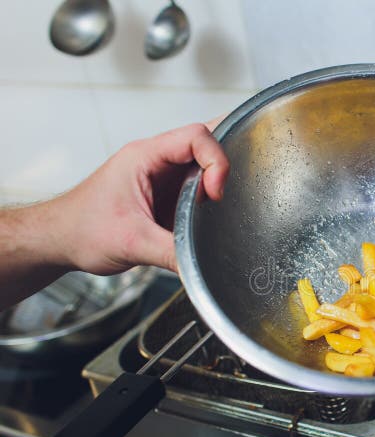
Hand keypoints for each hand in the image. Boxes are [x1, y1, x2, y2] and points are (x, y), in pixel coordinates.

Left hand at [51, 121, 228, 273]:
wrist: (59, 240)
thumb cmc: (81, 230)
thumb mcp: (132, 244)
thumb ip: (172, 253)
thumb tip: (203, 267)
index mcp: (144, 157)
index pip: (196, 136)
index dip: (216, 161)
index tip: (214, 194)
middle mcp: (154, 160)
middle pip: (205, 144)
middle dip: (221, 168)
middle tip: (218, 199)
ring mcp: (160, 175)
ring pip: (203, 164)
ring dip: (214, 184)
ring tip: (211, 209)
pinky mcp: (165, 193)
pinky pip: (196, 184)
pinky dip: (207, 197)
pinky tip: (205, 216)